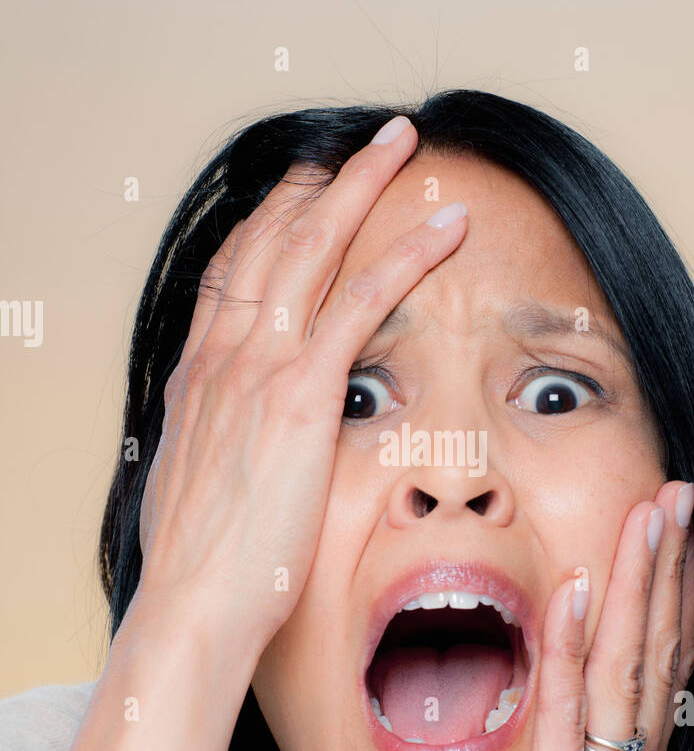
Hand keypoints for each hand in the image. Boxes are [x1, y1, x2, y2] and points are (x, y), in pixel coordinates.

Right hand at [135, 117, 467, 654]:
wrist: (193, 609)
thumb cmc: (201, 570)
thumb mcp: (195, 489)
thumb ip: (216, 445)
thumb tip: (229, 443)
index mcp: (198, 377)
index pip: (233, 273)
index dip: (271, 221)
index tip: (302, 191)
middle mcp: (223, 356)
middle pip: (270, 239)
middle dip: (318, 181)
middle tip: (360, 141)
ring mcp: (260, 368)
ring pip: (313, 246)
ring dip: (362, 184)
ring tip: (401, 141)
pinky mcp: (303, 395)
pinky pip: (361, 302)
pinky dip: (406, 254)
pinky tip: (444, 225)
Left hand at [397, 482, 693, 750]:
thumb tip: (532, 683)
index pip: (659, 674)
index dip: (669, 597)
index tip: (668, 530)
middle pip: (657, 661)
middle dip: (665, 572)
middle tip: (674, 496)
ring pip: (625, 678)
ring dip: (636, 590)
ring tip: (645, 519)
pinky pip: (564, 723)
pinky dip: (570, 652)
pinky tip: (576, 594)